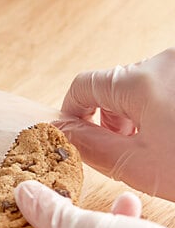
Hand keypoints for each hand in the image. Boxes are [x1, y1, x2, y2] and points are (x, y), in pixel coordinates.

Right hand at [58, 48, 174, 200]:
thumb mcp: (139, 166)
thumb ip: (91, 146)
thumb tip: (63, 133)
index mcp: (141, 80)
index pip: (82, 86)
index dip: (71, 113)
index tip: (77, 138)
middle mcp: (164, 61)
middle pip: (112, 86)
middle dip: (108, 119)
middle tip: (122, 150)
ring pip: (140, 86)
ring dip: (134, 114)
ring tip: (152, 146)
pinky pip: (164, 85)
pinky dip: (159, 108)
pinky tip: (171, 134)